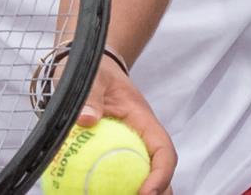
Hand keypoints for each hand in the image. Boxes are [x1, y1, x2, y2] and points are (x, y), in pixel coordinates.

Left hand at [76, 54, 174, 194]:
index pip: (163, 151)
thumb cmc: (96, 71)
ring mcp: (132, 147)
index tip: (146, 192)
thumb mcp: (92, 78)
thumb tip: (87, 119)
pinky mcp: (117, 153)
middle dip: (157, 192)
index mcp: (144, 121)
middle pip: (159, 171)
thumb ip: (90, 96)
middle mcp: (143, 138)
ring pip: (143, 175)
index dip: (161, 174)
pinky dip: (115, 186)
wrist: (94, 67)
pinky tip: (96, 192)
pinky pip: (121, 173)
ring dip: (138, 189)